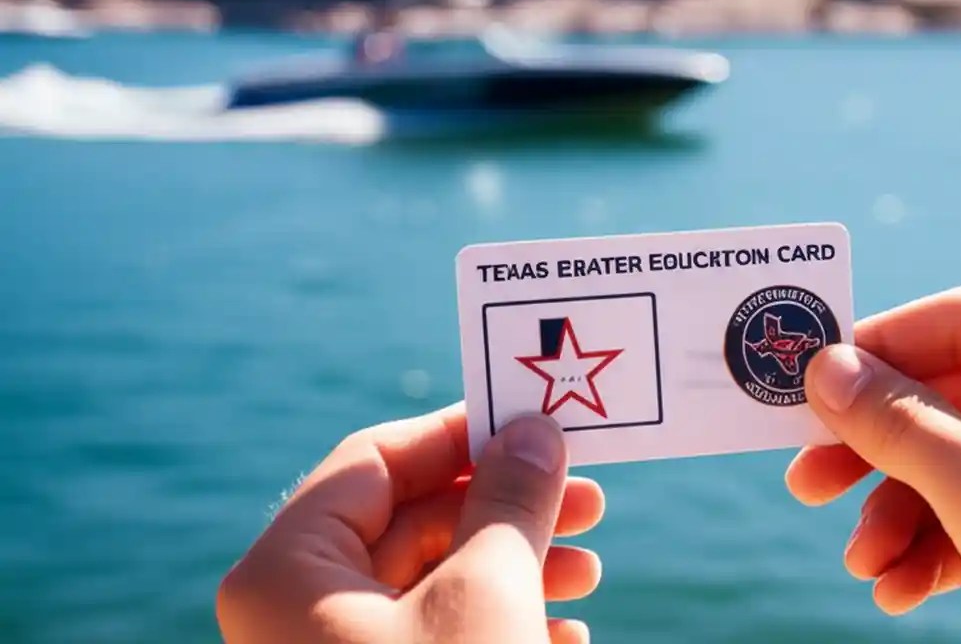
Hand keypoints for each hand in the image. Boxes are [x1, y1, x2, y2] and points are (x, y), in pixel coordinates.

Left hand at [216, 404, 603, 643]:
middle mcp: (296, 612)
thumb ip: (509, 501)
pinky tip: (563, 631)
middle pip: (413, 524)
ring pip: (433, 585)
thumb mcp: (485, 594)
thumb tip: (534, 431)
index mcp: (288, 573)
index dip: (462, 433)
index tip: (537, 422)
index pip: (375, 461)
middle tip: (588, 500)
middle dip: (510, 511)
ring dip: (519, 568)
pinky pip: (434, 639)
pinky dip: (499, 624)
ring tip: (588, 570)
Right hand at [786, 284, 960, 642]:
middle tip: (806, 482)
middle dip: (875, 450)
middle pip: (948, 399)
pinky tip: (898, 591)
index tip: (807, 389)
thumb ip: (903, 425)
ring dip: (896, 514)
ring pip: (953, 466)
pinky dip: (930, 550)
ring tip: (863, 564)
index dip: (879, 349)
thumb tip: (824, 369)